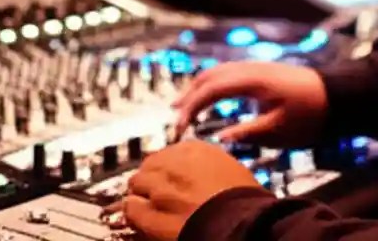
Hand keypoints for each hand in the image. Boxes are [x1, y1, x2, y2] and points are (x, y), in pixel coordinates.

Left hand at [117, 140, 261, 240]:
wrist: (245, 227)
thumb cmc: (246, 202)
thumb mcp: (232, 171)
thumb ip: (208, 167)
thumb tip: (201, 175)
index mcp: (194, 150)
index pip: (167, 153)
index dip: (166, 170)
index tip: (170, 180)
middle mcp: (173, 165)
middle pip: (148, 167)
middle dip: (150, 181)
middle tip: (156, 196)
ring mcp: (159, 190)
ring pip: (135, 186)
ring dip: (140, 196)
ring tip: (148, 210)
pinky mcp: (150, 215)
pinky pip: (130, 209)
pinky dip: (134, 214)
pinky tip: (142, 222)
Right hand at [172, 61, 328, 145]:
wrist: (340, 96)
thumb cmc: (312, 114)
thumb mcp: (280, 130)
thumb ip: (248, 133)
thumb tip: (219, 139)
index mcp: (253, 81)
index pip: (211, 89)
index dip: (191, 107)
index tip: (180, 128)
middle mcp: (251, 69)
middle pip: (210, 75)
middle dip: (189, 96)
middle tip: (175, 119)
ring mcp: (257, 68)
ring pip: (219, 72)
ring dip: (199, 88)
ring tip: (184, 107)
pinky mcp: (263, 73)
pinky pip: (229, 74)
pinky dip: (213, 85)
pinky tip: (210, 98)